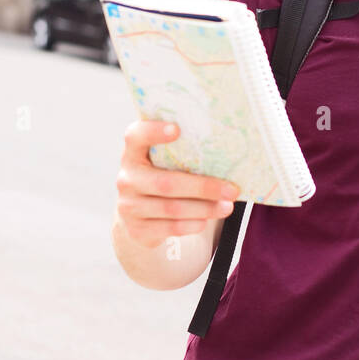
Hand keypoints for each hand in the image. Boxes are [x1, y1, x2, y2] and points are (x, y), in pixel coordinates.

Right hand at [115, 120, 238, 248]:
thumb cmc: (161, 178)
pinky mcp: (138, 230)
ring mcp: (129, 206)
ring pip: (172, 209)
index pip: (136, 136)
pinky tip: (207, 220)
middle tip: (232, 189)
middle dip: (203, 187)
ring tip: (227, 206)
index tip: (177, 129)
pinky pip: (170, 228)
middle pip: (166, 183)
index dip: (153, 132)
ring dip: (205, 208)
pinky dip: (192, 224)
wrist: (138, 216)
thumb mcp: (162, 163)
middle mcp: (126, 179)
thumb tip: (225, 152)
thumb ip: (180, 154)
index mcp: (133, 154)